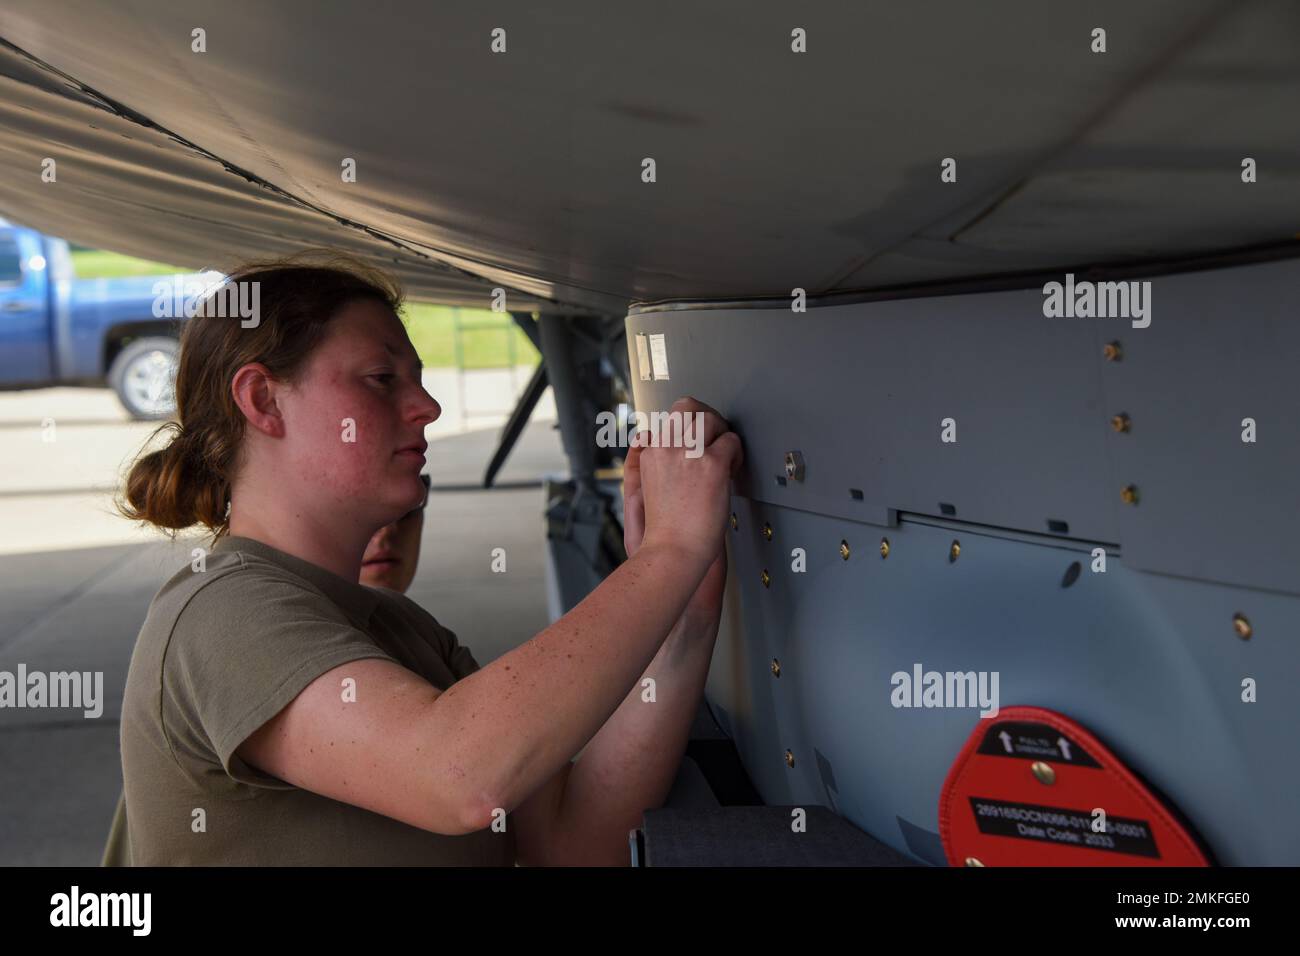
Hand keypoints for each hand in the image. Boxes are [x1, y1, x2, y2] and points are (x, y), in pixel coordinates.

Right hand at [622, 397, 741, 565]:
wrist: (672, 551)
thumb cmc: (665, 530)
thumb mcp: (645, 488)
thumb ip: (653, 461)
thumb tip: (665, 442)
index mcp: (650, 453)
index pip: (669, 418)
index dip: (688, 425)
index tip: (698, 440)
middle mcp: (667, 447)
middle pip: (687, 406)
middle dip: (705, 416)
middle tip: (716, 436)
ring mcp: (689, 453)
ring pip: (710, 418)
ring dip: (723, 432)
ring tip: (725, 453)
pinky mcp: (711, 464)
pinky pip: (731, 441)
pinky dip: (737, 453)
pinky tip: (731, 470)